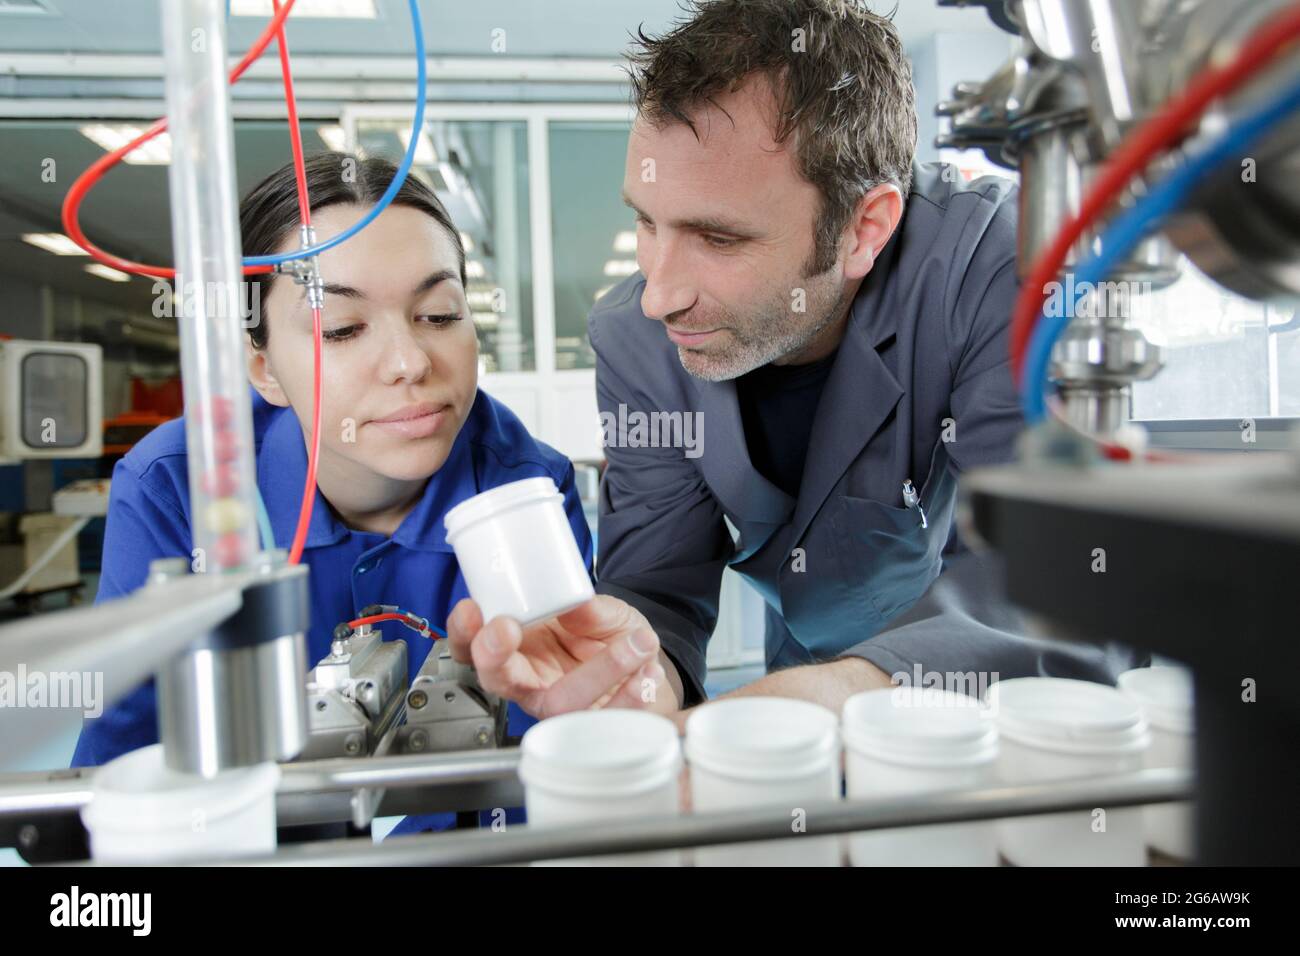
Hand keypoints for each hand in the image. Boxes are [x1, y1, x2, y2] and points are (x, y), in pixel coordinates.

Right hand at [446, 595, 676, 718]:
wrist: (645, 664)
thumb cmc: (611, 636)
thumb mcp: (604, 611)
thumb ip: (589, 608)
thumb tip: (573, 600)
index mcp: (520, 648)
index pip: (473, 647)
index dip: (464, 633)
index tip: (471, 609)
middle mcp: (531, 682)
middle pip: (497, 680)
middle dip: (493, 655)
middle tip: (505, 628)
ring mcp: (559, 708)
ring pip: (560, 702)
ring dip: (599, 672)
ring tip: (636, 643)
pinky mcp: (591, 728)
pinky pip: (605, 720)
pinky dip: (632, 695)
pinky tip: (648, 670)